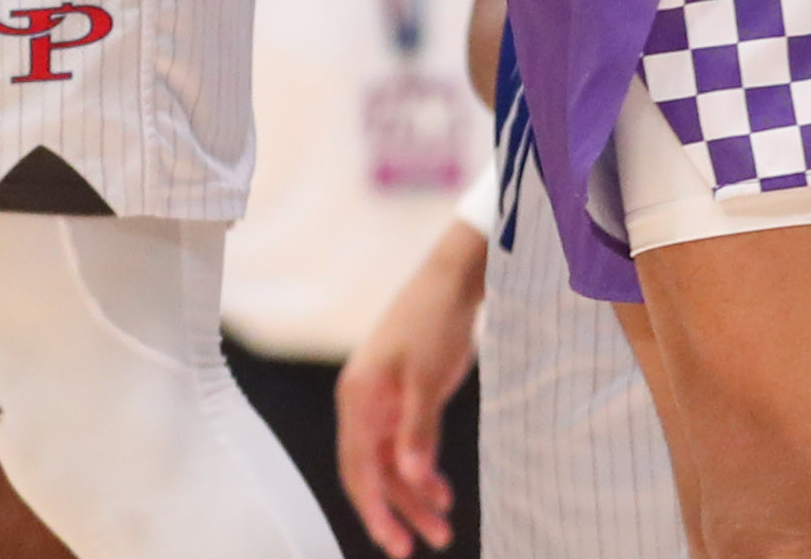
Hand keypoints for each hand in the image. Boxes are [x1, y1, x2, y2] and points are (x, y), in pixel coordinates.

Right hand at [335, 223, 485, 557]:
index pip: (358, 469)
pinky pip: (406, 446)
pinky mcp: (403, 399)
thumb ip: (418, 430)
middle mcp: (363, 404)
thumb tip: (411, 479)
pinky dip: (423, 471)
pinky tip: (442, 491)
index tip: (395, 544)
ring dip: (414, 497)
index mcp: (358, 397)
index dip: (374, 510)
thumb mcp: (428, 377)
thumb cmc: (434, 320)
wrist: (452, 279)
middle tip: (419, 547)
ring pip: (392, 464)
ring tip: (443, 529)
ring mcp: (382, 402)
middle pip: (372, 473)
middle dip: (395, 511)